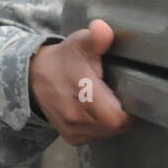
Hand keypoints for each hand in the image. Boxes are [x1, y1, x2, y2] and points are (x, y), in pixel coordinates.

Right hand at [29, 19, 136, 145]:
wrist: (34, 76)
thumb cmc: (63, 59)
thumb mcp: (80, 43)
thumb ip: (96, 39)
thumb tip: (103, 30)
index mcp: (81, 93)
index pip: (116, 117)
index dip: (130, 111)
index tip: (134, 97)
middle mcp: (74, 116)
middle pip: (114, 127)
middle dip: (124, 114)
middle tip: (123, 96)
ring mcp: (71, 129)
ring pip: (106, 134)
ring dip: (113, 121)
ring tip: (110, 102)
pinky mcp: (71, 137)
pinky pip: (96, 137)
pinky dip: (102, 127)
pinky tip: (99, 111)